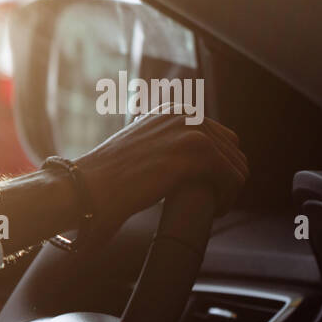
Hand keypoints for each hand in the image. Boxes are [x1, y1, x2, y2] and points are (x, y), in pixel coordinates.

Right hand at [74, 112, 248, 241]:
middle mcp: (184, 114)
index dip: (218, 168)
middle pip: (233, 149)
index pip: (219, 137)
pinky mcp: (193, 153)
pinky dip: (227, 199)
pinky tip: (211, 211)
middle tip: (209, 203)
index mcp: (172, 111)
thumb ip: (161, 145)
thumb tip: (178, 162)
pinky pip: (232, 178)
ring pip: (236, 166)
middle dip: (226, 179)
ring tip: (210, 209)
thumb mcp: (138, 148)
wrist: (84, 188)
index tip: (206, 190)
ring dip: (228, 191)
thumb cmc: (104, 180)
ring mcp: (190, 131)